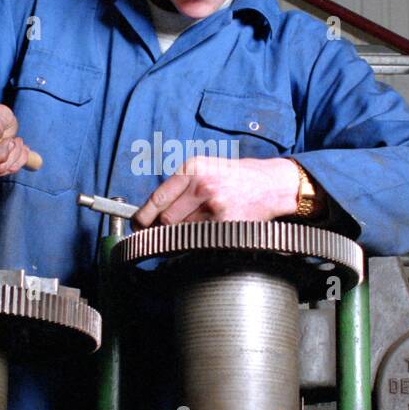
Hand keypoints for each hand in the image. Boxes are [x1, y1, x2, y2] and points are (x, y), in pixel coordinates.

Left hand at [134, 156, 301, 226]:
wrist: (271, 184)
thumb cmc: (236, 178)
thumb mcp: (206, 168)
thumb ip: (180, 186)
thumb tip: (152, 213)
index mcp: (193, 168)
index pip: (158, 199)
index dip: (143, 217)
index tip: (137, 225)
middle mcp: (202, 185)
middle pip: (167, 220)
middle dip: (164, 228)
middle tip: (169, 230)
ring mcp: (215, 206)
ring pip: (183, 232)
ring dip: (184, 235)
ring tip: (200, 224)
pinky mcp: (226, 223)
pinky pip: (201, 240)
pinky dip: (200, 241)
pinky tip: (211, 231)